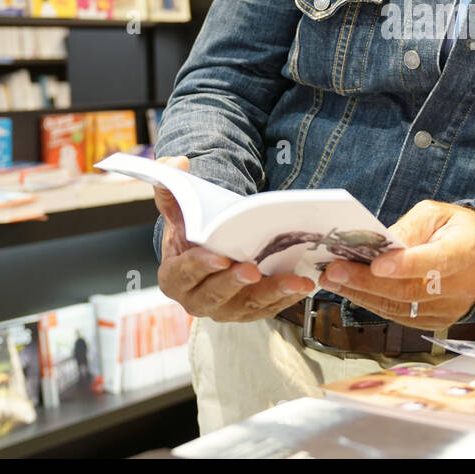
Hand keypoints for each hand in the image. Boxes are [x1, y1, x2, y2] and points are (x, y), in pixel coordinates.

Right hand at [154, 156, 315, 321]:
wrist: (210, 250)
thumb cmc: (192, 230)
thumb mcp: (178, 208)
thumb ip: (172, 187)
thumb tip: (177, 162)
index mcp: (174, 277)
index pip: (184, 273)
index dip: (200, 266)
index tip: (220, 257)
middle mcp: (197, 299)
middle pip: (215, 294)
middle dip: (234, 283)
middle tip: (252, 270)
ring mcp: (224, 309)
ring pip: (247, 305)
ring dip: (271, 293)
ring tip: (294, 281)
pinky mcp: (248, 311)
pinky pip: (267, 309)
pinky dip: (286, 299)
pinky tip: (303, 285)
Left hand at [317, 199, 474, 329]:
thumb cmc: (456, 230)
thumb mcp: (436, 214)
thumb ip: (410, 228)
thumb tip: (379, 245)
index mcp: (466, 252)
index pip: (436, 262)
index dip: (406, 265)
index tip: (376, 264)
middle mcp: (462, 286)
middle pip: (411, 290)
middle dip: (368, 282)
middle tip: (335, 271)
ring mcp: (450, 309)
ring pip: (401, 307)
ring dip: (362, 294)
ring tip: (333, 280)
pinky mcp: (436, 320)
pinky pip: (400, 316)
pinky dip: (372, 303)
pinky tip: (351, 291)